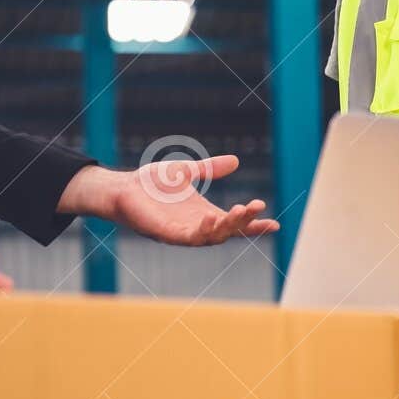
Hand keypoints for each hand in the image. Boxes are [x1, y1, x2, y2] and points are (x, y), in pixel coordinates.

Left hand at [59, 156, 278, 245]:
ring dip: (226, 226)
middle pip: (228, 231)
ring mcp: (182, 233)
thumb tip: (235, 161)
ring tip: (238, 210)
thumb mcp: (188, 171)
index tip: (276, 223)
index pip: (234, 224)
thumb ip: (210, 169)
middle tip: (256, 206)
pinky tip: (210, 220)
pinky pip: (188, 237)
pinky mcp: (165, 234)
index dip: (254, 225)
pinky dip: (201, 231)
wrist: (123, 188)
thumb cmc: (152, 184)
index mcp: (204, 215)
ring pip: (211, 237)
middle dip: (244, 221)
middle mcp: (197, 227)